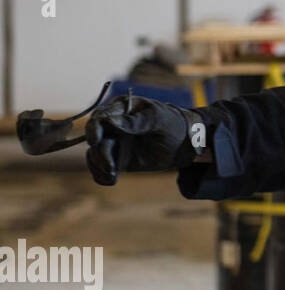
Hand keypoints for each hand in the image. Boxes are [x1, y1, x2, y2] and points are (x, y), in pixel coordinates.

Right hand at [84, 96, 205, 185]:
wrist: (185, 144)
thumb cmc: (172, 124)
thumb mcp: (157, 119)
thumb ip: (135, 121)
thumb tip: (109, 122)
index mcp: (121, 109)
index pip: (99, 117)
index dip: (93, 129)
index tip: (96, 141)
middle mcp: (113, 126)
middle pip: (93, 138)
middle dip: (97, 152)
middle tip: (110, 164)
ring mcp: (115, 143)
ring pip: (94, 154)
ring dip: (99, 165)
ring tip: (113, 174)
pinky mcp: (119, 160)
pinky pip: (101, 169)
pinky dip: (101, 176)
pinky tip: (111, 180)